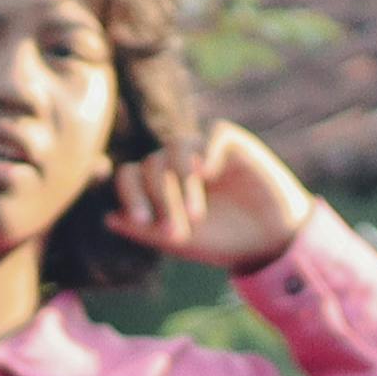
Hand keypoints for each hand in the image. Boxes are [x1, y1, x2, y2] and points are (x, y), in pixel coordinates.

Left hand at [105, 121, 314, 271]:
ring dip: (180, 180)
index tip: (141, 220)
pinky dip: (207, 152)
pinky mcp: (232, 144)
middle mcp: (178, 164)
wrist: (268, 240)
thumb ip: (144, 229)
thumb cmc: (222, 240)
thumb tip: (108, 218)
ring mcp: (204, 151)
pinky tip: (209, 174)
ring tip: (195, 213)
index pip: (131, 175)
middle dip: (160, 199)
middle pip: (152, 164)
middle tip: (177, 229)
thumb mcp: (180, 241)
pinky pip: (213, 134)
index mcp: (160, 186)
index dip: (130, 194)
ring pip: (177, 146)